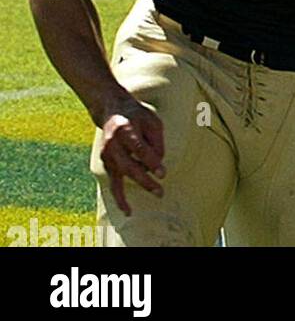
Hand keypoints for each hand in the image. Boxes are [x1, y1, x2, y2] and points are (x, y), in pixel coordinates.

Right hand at [95, 98, 165, 215]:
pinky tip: (127, 210)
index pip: (139, 149)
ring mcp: (107, 154)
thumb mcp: (152, 121)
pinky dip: (119, 197)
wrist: (112, 110)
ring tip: (136, 208)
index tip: (162, 174)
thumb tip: (158, 164)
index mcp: (125, 129)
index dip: (151, 162)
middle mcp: (112, 143)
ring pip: (119, 177)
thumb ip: (157, 141)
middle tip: (160, 191)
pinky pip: (113, 183)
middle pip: (129, 166)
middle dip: (144, 181)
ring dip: (129, 194)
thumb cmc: (137, 116)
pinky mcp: (106, 162)